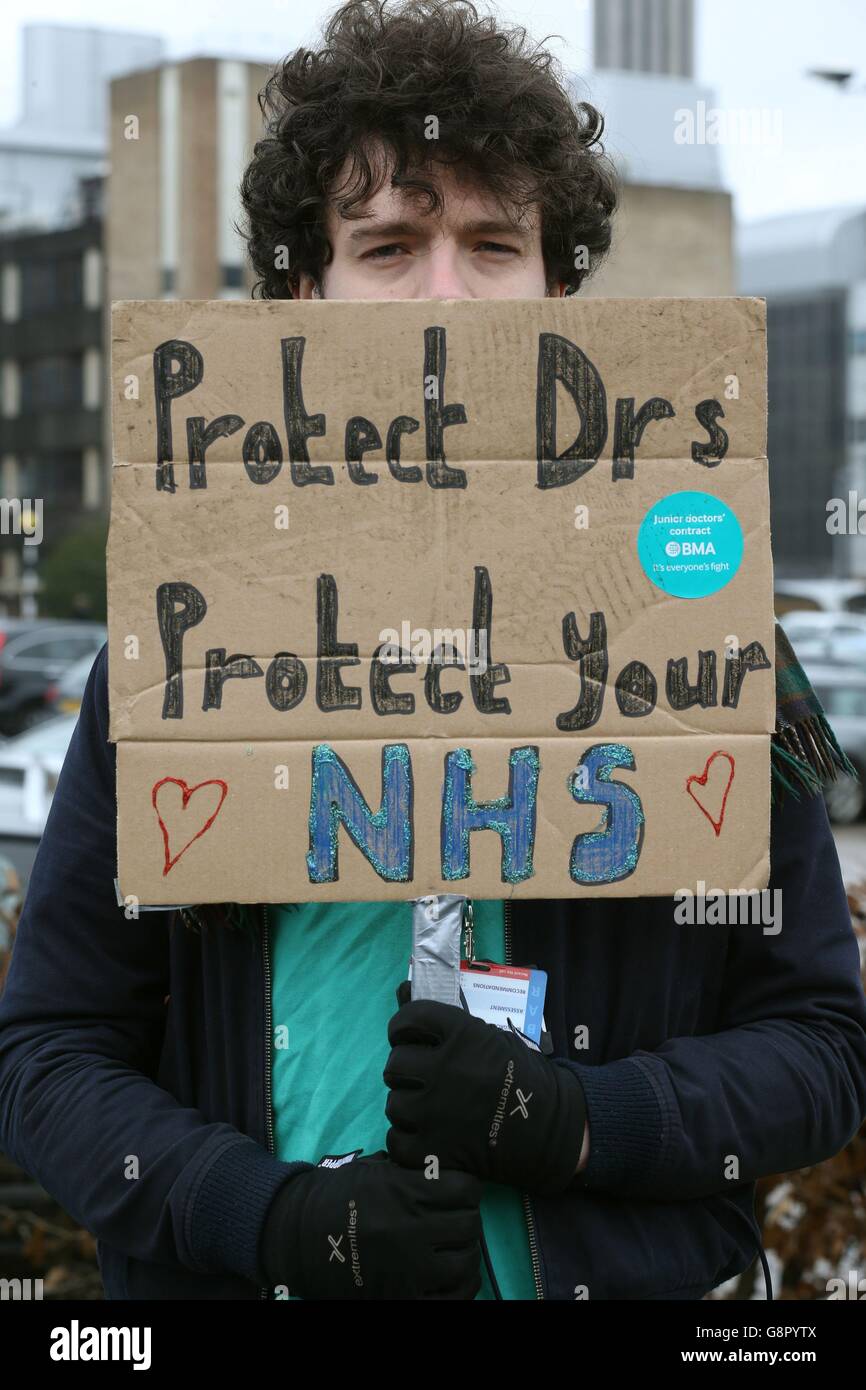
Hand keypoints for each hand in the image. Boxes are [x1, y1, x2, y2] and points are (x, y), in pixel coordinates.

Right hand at [258, 1150, 482, 1299]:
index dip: (465, 1187)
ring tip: (454, 1249)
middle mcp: (410, 1230)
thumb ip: (412, 1170)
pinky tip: (449, 1277)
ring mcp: (407, 1270)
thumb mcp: (373, 1168)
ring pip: (465, 1263)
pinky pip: (451, 1298)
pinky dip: (458, 1287)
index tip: (457, 1190)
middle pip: (470, 1225)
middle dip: (466, 1218)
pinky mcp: (400, 1299)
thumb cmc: (336, 1195)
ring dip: (465, 1254)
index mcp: (403, 1192)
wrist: (296, 1235)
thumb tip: (445, 1171)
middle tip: (455, 1218)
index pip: (466, 1189)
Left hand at [383, 999, 586, 1194]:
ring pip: (394, 1104)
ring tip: (428, 1108)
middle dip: (406, 1069)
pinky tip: (425, 1135)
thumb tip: (403, 991)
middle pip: (395, 1064)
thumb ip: (446, 1020)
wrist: (550, 1128)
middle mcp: (443, 1069)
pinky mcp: (434, 1150)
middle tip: (422, 1076)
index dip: (403, 1027)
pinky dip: (407, 1140)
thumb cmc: (523, 1077)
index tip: (408, 1035)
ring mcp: (436, 1112)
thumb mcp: (491, 1037)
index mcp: (461, 1035)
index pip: (408, 1019)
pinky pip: (397, 1141)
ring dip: (407, 1105)